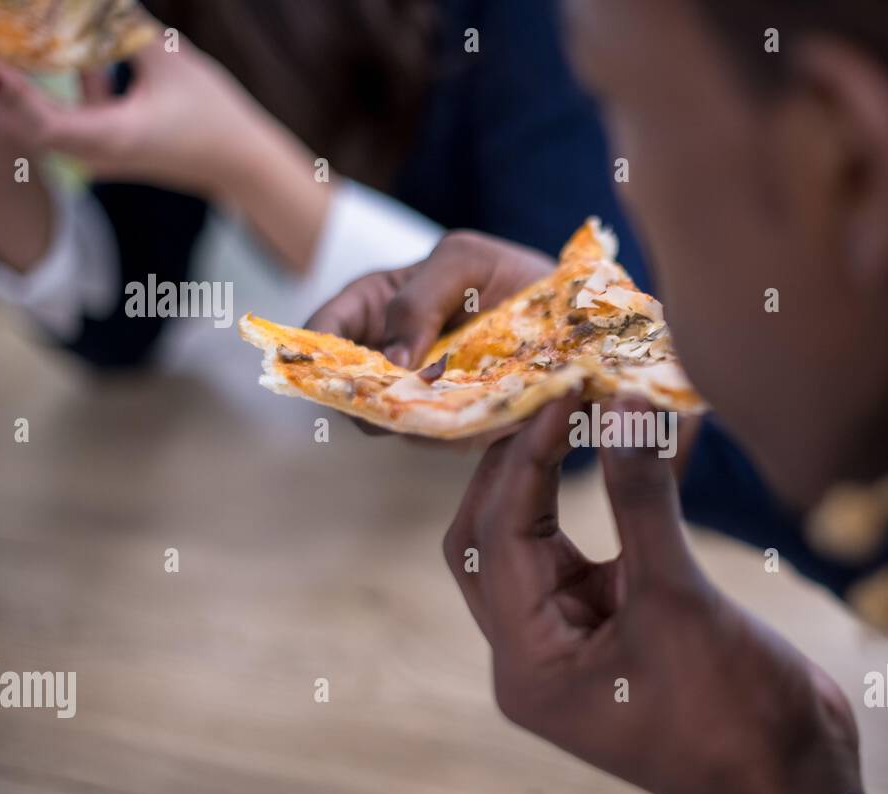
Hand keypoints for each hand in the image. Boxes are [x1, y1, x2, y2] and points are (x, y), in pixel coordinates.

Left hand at [0, 38, 268, 195]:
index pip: (46, 124)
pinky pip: (65, 119)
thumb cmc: (216, 118)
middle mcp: (99, 154)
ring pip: (43, 122)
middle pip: (28, 126)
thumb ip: (127, 26)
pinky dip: (51, 91)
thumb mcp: (173, 62)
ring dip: (20, 90)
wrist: (244, 165)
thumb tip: (101, 0)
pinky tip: (52, 54)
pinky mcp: (108, 147)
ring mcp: (102, 154)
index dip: (12, 93)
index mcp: (115, 138)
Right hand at [305, 230, 555, 441]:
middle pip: (351, 394)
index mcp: (373, 307)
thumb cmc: (504, 272)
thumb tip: (393, 362)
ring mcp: (417, 396)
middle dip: (374, 401)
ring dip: (422, 421)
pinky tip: (490, 416)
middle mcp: (386, 359)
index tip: (348, 372)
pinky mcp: (455, 425)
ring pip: (396, 424)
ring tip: (464, 403)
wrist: (569, 308)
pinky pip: (443, 438)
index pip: (320, 335)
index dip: (318, 357)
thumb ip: (419, 299)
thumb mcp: (463, 262)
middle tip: (414, 396)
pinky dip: (460, 432)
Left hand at [444, 394, 862, 793]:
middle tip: (553, 393)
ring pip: (540, 539)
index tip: (561, 392)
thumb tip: (624, 404)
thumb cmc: (733, 711)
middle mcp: (534, 651)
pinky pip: (597, 550)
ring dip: (560, 477)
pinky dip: (614, 501)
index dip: (524, 458)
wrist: (795, 780)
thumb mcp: (680, 600)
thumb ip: (643, 500)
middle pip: (493, 536)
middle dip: (519, 463)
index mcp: (527, 661)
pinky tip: (644, 446)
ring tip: (588, 405)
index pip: (495, 538)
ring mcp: (574, 639)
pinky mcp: (618, 625)